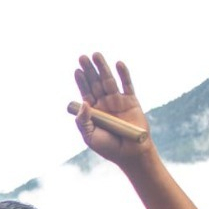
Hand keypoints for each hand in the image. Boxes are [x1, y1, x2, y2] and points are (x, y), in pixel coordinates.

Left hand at [71, 53, 153, 167]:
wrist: (130, 154)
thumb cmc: (108, 147)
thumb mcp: (90, 136)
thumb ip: (83, 121)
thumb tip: (83, 103)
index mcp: (93, 111)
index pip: (85, 92)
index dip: (81, 81)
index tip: (76, 70)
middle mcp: (104, 103)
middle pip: (95, 83)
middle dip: (89, 70)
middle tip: (82, 57)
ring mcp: (118, 101)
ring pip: (109, 81)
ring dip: (102, 68)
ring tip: (96, 55)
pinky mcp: (132, 101)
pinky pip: (127, 85)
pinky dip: (123, 74)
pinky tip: (118, 63)